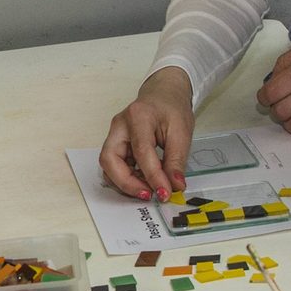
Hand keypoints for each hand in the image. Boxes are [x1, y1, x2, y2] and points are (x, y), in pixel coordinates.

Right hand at [99, 67, 194, 200]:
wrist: (163, 95)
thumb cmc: (171, 108)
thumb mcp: (182, 133)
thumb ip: (176, 161)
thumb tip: (174, 186)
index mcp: (138, 116)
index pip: (141, 151)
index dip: (152, 176)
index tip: (165, 193)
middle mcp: (119, 125)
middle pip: (110, 159)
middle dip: (127, 183)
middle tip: (149, 195)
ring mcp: (114, 135)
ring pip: (108, 166)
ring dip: (126, 183)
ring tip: (149, 189)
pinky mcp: (115, 145)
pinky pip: (115, 167)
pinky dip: (127, 179)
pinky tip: (144, 182)